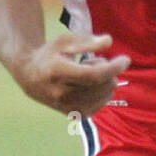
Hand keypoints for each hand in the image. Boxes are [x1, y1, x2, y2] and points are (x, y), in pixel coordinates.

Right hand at [13, 33, 130, 117]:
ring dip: (105, 81)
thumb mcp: (65, 41)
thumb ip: (87, 41)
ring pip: (105, 95)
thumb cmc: (50, 54)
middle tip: (94, 61)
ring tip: (88, 73)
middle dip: (108, 70)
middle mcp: (60, 93)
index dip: (113, 68)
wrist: (29, 76)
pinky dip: (103, 93)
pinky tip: (90, 85)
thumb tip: (109, 41)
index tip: (126, 59)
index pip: (92, 75)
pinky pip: (101, 104)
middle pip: (102, 85)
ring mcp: (66, 107)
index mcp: (56, 72)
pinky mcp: (74, 115)